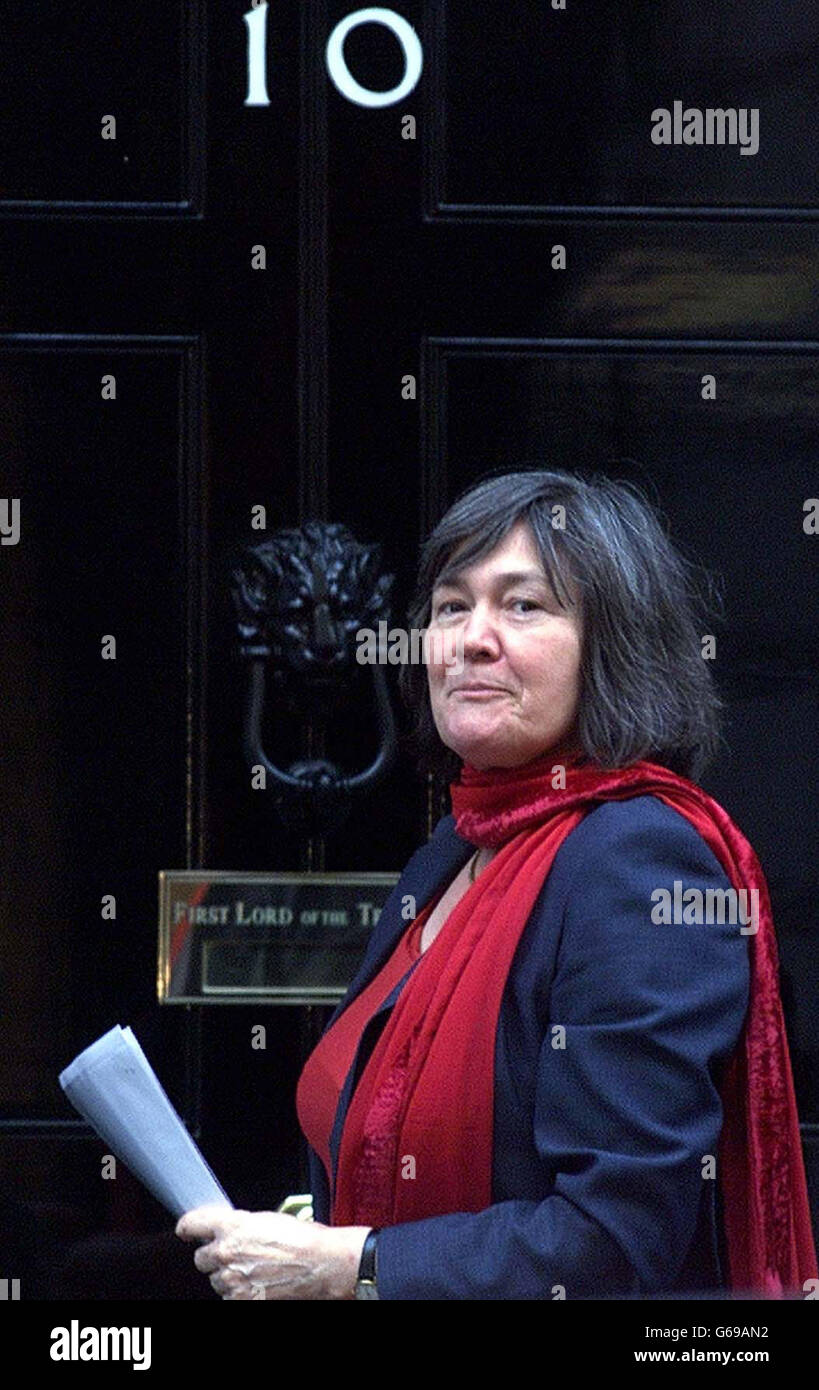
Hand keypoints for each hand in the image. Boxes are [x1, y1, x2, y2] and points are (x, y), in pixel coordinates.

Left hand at [175, 1205, 371, 1299]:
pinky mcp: (242, 1300)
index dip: (187, 1227)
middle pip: (201, 1258)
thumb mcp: (266, 1219)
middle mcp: (227, 1252)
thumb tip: (226, 1230)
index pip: (192, 1224)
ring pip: (215, 1281)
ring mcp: (233, 1280)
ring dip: (228, 1277)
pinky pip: (229, 1298)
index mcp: (233, 1225)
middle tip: (233, 1254)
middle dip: (214, 1257)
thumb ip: (239, 1225)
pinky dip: (239, 1294)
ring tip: (253, 1270)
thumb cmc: (302, 1238)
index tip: (186, 1230)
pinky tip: (257, 1285)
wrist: (322, 1264)